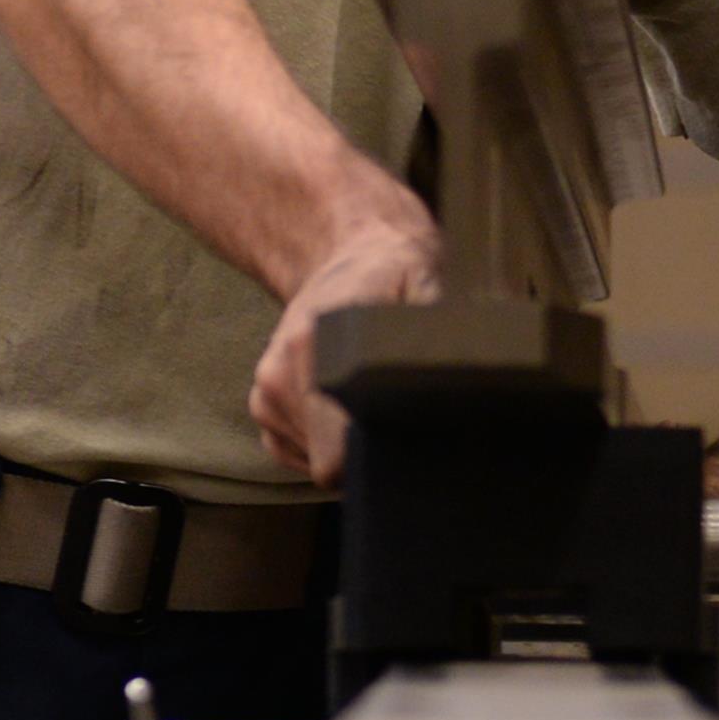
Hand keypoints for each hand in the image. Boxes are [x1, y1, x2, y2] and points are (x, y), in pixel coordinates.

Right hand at [249, 196, 441, 482]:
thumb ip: (434, 348)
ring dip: (345, 445)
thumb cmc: (400, 277)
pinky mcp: (262, 403)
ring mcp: (266, 389)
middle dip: (367, 455)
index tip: (406, 450)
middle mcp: (281, 370)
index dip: (375, 467)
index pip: (334, 455)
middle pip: (328, 465)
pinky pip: (296, 451)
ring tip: (370, 400)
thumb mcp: (429, 296)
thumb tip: (456, 392)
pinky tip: (346, 406)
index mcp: (316, 345)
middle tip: (400, 420)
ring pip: (313, 462)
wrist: (353, 252)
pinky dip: (324, 441)